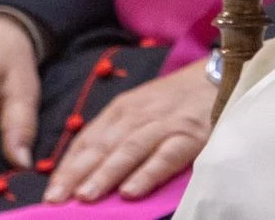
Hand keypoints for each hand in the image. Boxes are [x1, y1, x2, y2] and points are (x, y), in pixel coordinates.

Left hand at [43, 56, 214, 203]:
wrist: (223, 75)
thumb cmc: (177, 100)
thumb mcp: (142, 108)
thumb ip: (116, 133)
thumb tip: (82, 170)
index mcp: (123, 108)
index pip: (89, 138)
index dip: (69, 165)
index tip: (51, 191)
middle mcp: (140, 114)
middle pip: (104, 144)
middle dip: (79, 172)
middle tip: (58, 198)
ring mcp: (166, 124)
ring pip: (130, 149)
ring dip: (107, 173)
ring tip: (87, 196)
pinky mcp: (192, 135)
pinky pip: (167, 156)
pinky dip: (147, 173)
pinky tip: (131, 190)